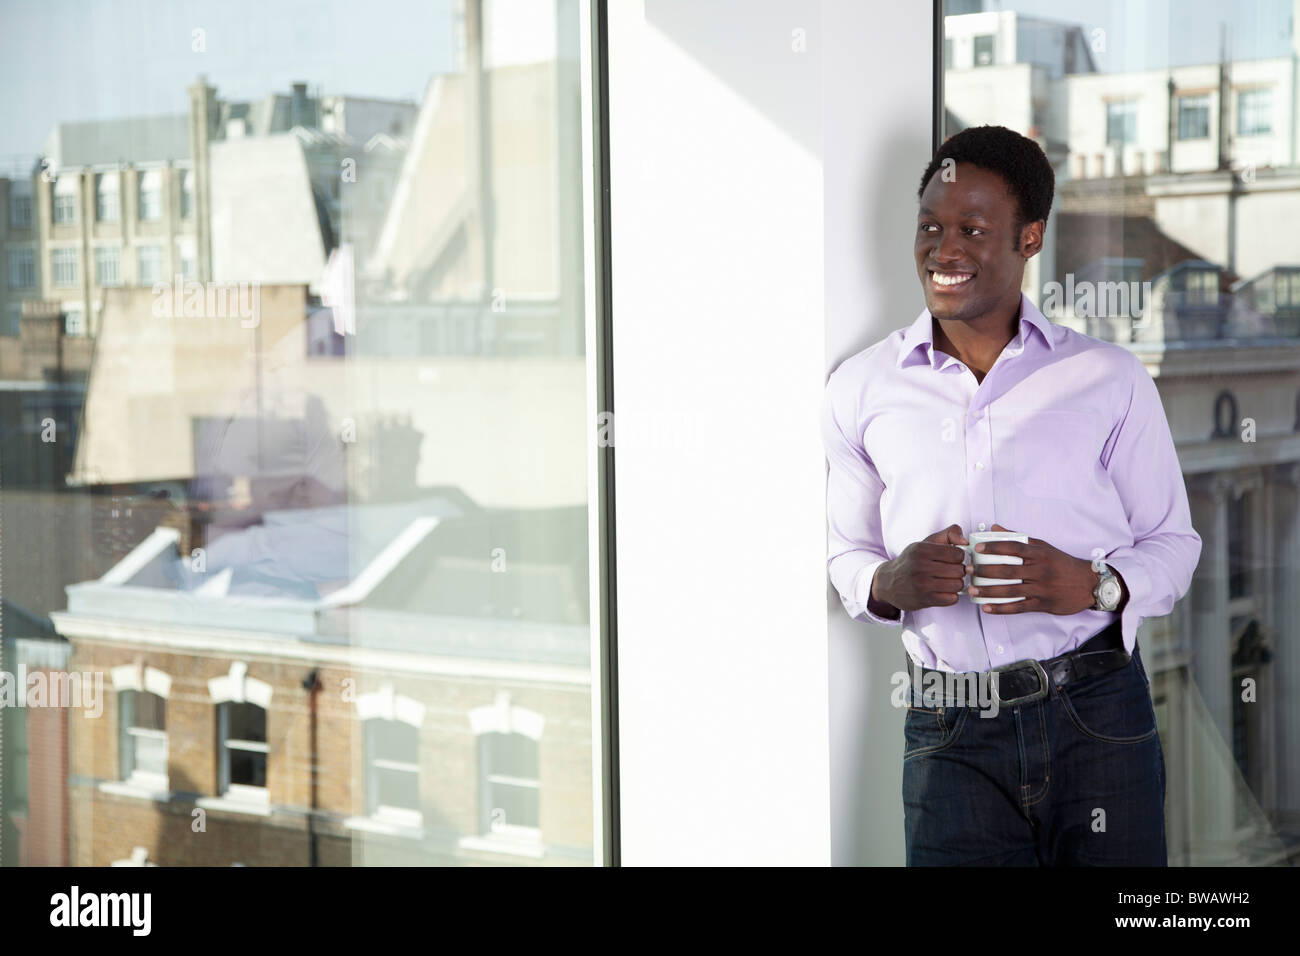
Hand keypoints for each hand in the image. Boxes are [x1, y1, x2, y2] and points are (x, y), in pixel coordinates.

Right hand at [873, 524, 969, 612]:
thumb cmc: (912, 562)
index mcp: (921, 549)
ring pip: (957, 585)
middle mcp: (920, 566)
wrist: (889, 583)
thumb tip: (965, 542)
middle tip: (950, 571)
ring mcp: (922, 584)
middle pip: (959, 570)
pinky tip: (943, 591)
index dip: (958, 557)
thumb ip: (949, 534)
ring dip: (956, 584)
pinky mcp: (924, 599)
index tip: (951, 559)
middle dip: (958, 571)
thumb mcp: (926, 543)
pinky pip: (952, 599)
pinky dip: (951, 596)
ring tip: (947, 581)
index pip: (957, 553)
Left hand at [965, 523, 1097, 613]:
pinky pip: (1019, 607)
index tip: (977, 549)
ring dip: (988, 591)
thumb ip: (1019, 538)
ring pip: (1010, 590)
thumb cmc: (1062, 563)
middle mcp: (1040, 570)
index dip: (994, 547)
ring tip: (972, 590)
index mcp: (1039, 554)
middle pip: (1008, 570)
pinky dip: (1001, 608)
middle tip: (968, 571)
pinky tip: (987, 608)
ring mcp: (1041, 588)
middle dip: (984, 571)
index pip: (1013, 548)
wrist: (1088, 584)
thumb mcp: (1044, 547)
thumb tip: (995, 528)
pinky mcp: (1042, 604)